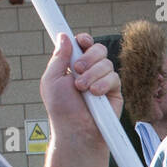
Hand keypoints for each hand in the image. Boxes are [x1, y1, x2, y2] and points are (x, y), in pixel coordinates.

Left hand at [39, 32, 121, 155]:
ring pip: (106, 62)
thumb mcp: (51, 81)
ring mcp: (102, 80)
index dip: (83, 40)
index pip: (83, 45)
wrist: (76, 130)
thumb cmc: (61, 109)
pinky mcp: (114, 91)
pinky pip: (114, 77)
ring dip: (92, 74)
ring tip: (83, 90)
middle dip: (88, 58)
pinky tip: (95, 95)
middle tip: (77, 71)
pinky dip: (103, 84)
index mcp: (72, 66)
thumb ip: (58, 58)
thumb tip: (63, 36)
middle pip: (98, 49)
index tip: (81, 42)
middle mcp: (89, 71)